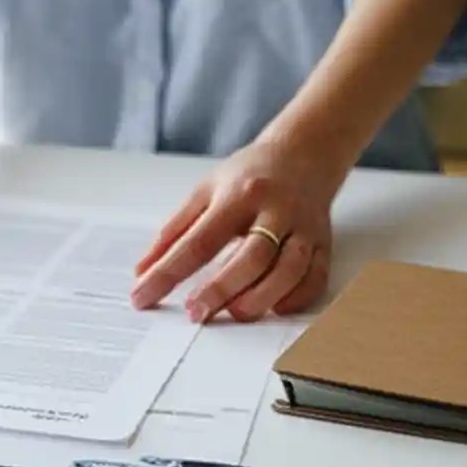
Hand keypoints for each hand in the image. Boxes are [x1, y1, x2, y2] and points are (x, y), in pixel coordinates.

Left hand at [131, 137, 347, 322]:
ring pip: (289, 269)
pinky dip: (296, 298)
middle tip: (195, 314)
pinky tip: (275, 308)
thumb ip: (173, 231)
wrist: (305, 153)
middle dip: (221, 289)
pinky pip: (316, 276)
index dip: (168, 273)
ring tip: (234, 314)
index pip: (198, 241)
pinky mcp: (324, 242)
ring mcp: (304, 227)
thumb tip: (142, 271)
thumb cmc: (249, 176)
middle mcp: (275, 209)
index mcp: (238, 195)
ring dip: (260, 297)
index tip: (143, 297)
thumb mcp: (204, 191)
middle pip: (252, 256)